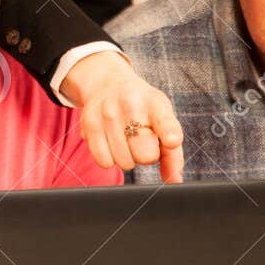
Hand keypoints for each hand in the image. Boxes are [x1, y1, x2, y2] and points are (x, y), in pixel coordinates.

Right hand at [61, 52, 184, 182]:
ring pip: (124, 162)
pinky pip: (104, 161)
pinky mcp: (90, 123)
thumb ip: (172, 153)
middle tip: (142, 142)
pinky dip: (110, 159)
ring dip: (128, 158)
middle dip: (146, 156)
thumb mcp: (162, 121)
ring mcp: (109, 113)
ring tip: (126, 140)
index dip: (170, 134)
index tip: (172, 141)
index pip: (165, 122)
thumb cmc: (143, 109)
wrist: (108, 84)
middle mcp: (132, 104)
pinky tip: (112, 143)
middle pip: (145, 155)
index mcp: (156, 103)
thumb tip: (174, 180)